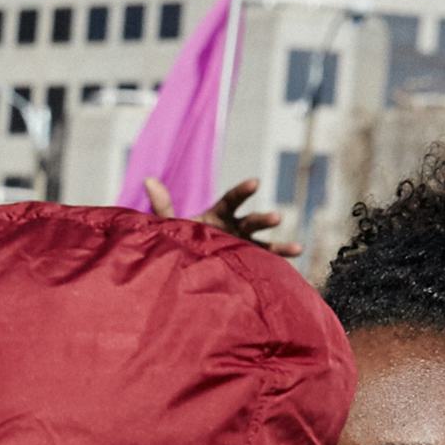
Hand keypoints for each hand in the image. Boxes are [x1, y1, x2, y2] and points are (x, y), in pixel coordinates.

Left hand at [147, 175, 293, 251]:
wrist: (182, 262)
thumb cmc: (179, 238)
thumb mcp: (170, 223)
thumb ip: (163, 204)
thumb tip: (148, 179)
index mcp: (218, 214)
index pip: (232, 199)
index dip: (243, 191)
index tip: (256, 183)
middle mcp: (235, 227)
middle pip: (251, 221)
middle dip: (263, 219)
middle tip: (276, 217)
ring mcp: (242, 244)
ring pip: (263, 243)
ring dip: (279, 245)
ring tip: (296, 248)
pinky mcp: (246, 261)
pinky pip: (263, 262)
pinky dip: (279, 264)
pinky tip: (295, 265)